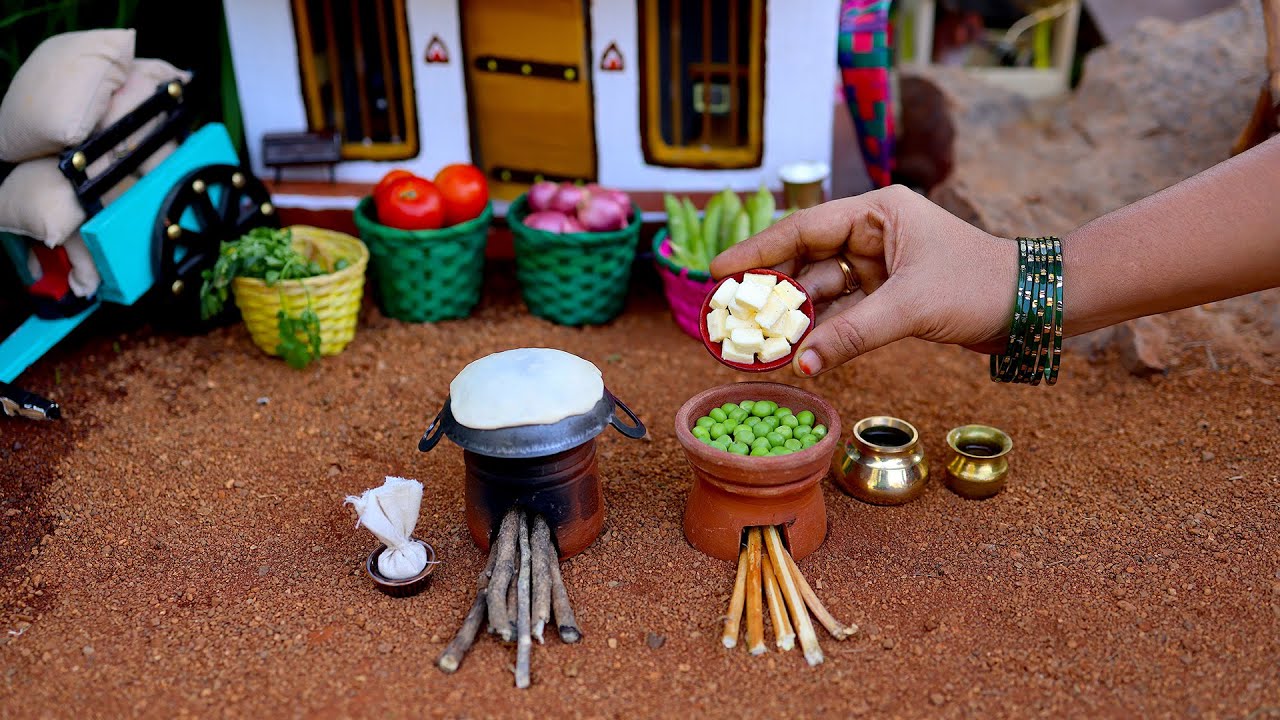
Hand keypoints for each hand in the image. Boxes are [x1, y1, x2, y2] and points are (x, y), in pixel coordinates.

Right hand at [710, 186, 1017, 376]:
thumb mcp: (911, 307)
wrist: (1032, 307)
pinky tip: (799, 351)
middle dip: (771, 290)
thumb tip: (803, 364)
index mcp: (876, 211)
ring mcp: (878, 265)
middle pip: (805, 260)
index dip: (757, 250)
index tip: (718, 271)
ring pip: (822, 291)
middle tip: (730, 314)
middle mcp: (871, 232)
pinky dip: (823, 332)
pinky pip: (843, 312)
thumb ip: (852, 335)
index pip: (802, 228)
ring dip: (796, 318)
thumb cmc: (979, 286)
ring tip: (759, 342)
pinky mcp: (888, 294)